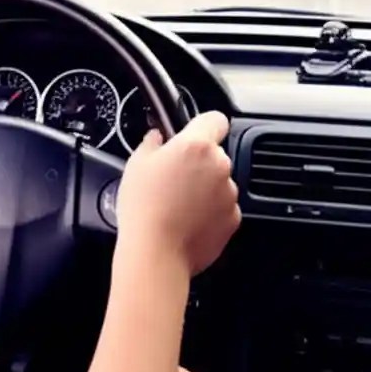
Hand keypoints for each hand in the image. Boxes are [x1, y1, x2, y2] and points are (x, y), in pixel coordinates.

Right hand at [115, 111, 240, 276]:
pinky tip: (188, 220)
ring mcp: (229, 193)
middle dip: (199, 162)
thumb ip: (152, 142)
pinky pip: (223, 207)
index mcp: (196, 145)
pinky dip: (210, 211)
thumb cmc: (143, 208)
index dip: (204, 125)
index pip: (215, 119)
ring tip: (178, 204)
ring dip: (205, 188)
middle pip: (215, 154)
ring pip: (219, 181)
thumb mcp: (137, 164)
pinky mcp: (233, 218)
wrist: (156, 252)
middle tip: (174, 178)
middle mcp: (219, 166)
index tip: (194, 134)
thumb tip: (158, 137)